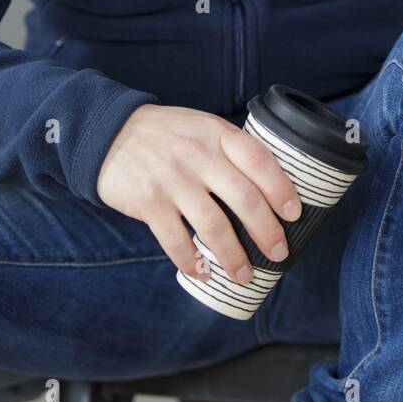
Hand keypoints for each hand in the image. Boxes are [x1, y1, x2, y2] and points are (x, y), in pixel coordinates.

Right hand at [96, 104, 301, 283]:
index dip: (281, 189)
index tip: (294, 214)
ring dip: (233, 256)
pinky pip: (176, 241)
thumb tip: (268, 189)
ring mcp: (173, 180)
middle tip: (279, 253)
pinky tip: (203, 273)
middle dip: (267, 232)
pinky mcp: (149, 203)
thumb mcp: (202, 127)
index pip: (259, 160)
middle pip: (244, 199)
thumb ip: (229, 150)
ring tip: (245, 275)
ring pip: (214, 226)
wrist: (108, 132)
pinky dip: (192, 262)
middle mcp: (198, 156)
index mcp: (217, 134)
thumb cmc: (166, 134)